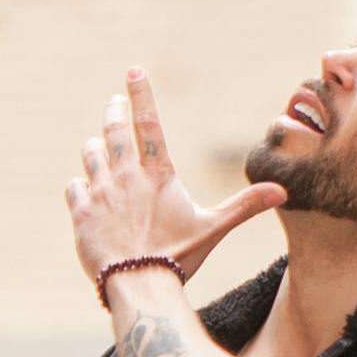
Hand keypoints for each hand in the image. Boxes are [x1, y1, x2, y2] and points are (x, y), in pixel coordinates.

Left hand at [67, 66, 283, 293]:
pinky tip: (84, 189)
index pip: (148, 123)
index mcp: (158, 175)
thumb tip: (282, 192)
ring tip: (98, 145)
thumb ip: (244, 206)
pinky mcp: (81, 214)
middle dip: (114, 111)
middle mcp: (126, 176)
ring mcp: (100, 193)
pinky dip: (80, 185)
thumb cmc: (178, 257)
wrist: (138, 285)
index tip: (133, 71)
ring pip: (91, 155)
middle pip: (114, 131)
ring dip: (95, 147)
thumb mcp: (213, 228)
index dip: (141, 94)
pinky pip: (74, 188)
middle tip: (114, 102)